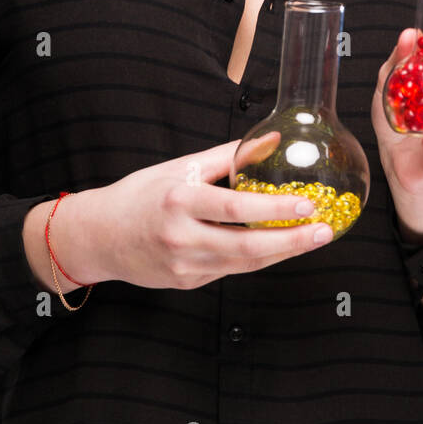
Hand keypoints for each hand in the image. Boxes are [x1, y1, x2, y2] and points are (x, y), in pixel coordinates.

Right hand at [47, 133, 337, 291]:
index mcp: (179, 202)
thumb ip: (228, 156)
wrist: (99, 237)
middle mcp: (181, 238)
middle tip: (323, 231)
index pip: (236, 207)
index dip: (275, 208)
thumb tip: (271, 140)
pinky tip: (278, 246)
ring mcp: (184, 266)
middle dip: (292, 241)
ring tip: (311, 238)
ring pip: (245, 263)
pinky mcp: (187, 283)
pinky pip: (231, 270)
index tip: (307, 204)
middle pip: (248, 246)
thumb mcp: (180, 168)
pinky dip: (258, 258)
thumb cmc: (139, 196)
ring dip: (282, 252)